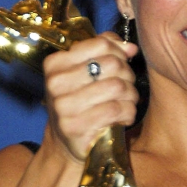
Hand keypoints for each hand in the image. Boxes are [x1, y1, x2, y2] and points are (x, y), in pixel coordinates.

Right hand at [43, 32, 138, 164]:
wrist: (68, 142)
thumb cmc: (82, 102)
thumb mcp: (87, 73)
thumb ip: (106, 52)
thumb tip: (131, 47)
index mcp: (55, 64)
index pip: (101, 44)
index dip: (120, 53)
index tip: (121, 64)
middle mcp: (55, 83)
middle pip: (112, 64)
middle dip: (127, 75)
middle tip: (126, 87)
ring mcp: (63, 106)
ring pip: (117, 86)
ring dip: (130, 95)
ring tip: (127, 102)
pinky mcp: (74, 127)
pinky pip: (116, 109)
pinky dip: (128, 112)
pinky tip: (124, 116)